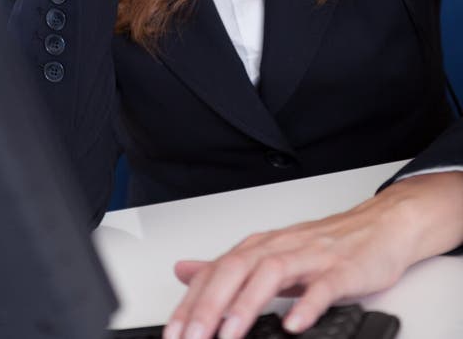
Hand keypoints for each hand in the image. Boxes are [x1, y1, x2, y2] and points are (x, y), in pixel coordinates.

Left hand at [164, 172, 462, 337]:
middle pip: (236, 270)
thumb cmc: (325, 244)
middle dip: (210, 306)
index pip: (216, 272)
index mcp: (260, 247)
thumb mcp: (269, 254)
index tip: (173, 333)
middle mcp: (279, 247)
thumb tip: (184, 271)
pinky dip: (306, 305)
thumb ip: (228, 267)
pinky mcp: (341, 269)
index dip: (191, 302)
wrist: (379, 226)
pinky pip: (322, 287)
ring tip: (229, 335)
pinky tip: (293, 325)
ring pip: (271, 275)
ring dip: (246, 306)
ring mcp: (310, 256)